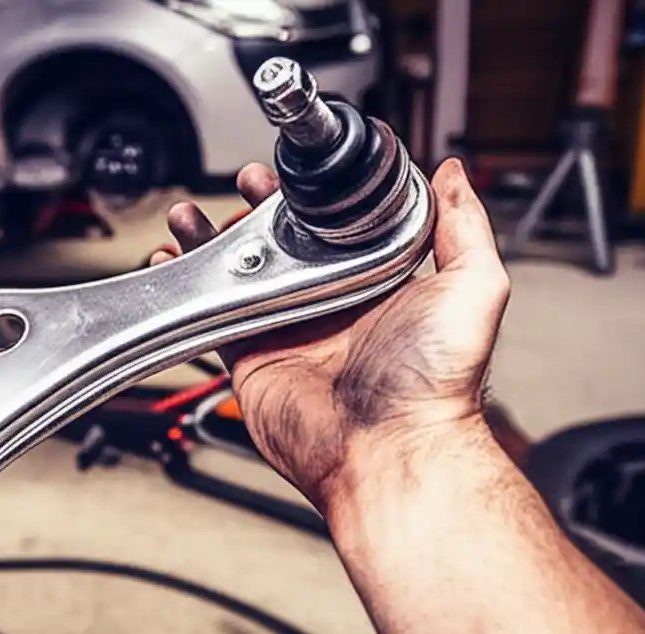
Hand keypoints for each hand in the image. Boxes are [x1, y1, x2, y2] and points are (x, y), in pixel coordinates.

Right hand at [155, 159, 509, 516]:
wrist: (390, 450)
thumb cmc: (435, 383)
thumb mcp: (473, 287)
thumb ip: (465, 226)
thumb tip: (452, 175)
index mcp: (376, 283)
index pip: (336, 226)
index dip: (312, 196)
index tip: (294, 171)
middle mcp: (329, 304)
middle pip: (281, 243)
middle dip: (257, 209)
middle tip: (243, 182)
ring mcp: (287, 330)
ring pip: (240, 273)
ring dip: (211, 240)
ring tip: (191, 213)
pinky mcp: (253, 358)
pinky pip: (212, 318)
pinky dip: (187, 290)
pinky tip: (170, 261)